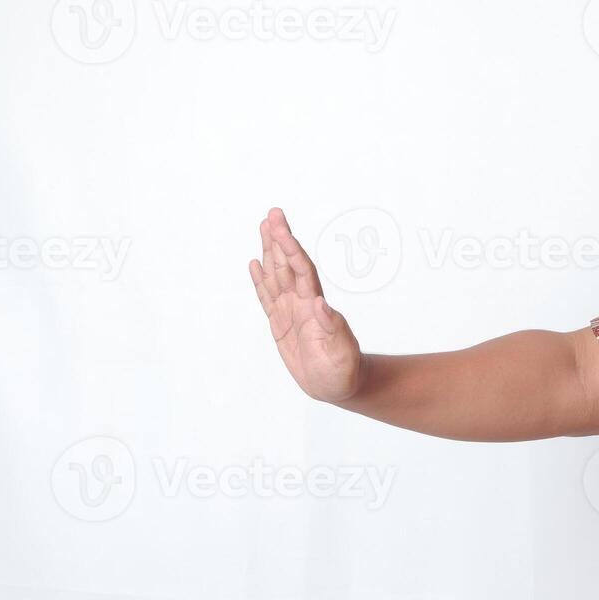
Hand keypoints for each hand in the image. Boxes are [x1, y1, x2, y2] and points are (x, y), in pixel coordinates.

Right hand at [249, 208, 363, 402]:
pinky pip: (267, 298)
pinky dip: (260, 280)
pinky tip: (255, 263)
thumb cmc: (343, 371)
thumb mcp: (341, 353)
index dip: (291, 250)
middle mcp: (302, 303)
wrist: (339, 385)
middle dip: (280, 240)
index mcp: (315, 307)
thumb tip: (320, 304)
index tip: (281, 229)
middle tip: (273, 214)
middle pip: (288, 265)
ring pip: (276, 276)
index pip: (302, 271)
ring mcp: (291, 312)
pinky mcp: (280, 324)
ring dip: (270, 252)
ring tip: (264, 227)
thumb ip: (331, 328)